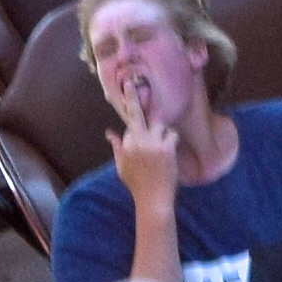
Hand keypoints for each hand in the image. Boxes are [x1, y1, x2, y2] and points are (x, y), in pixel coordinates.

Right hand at [108, 83, 184, 200]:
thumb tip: (109, 132)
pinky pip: (172, 134)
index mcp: (126, 144)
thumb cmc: (137, 184)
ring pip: (160, 125)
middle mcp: (137, 141)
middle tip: (129, 81)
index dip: (133, 119)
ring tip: (160, 150)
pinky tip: (170, 153)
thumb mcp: (122, 166)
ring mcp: (152, 143)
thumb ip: (117, 147)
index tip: (126, 93)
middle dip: (132, 96)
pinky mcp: (166, 149)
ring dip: (162, 133)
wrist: (152, 200)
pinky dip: (172, 141)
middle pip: (135, 113)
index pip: (129, 123)